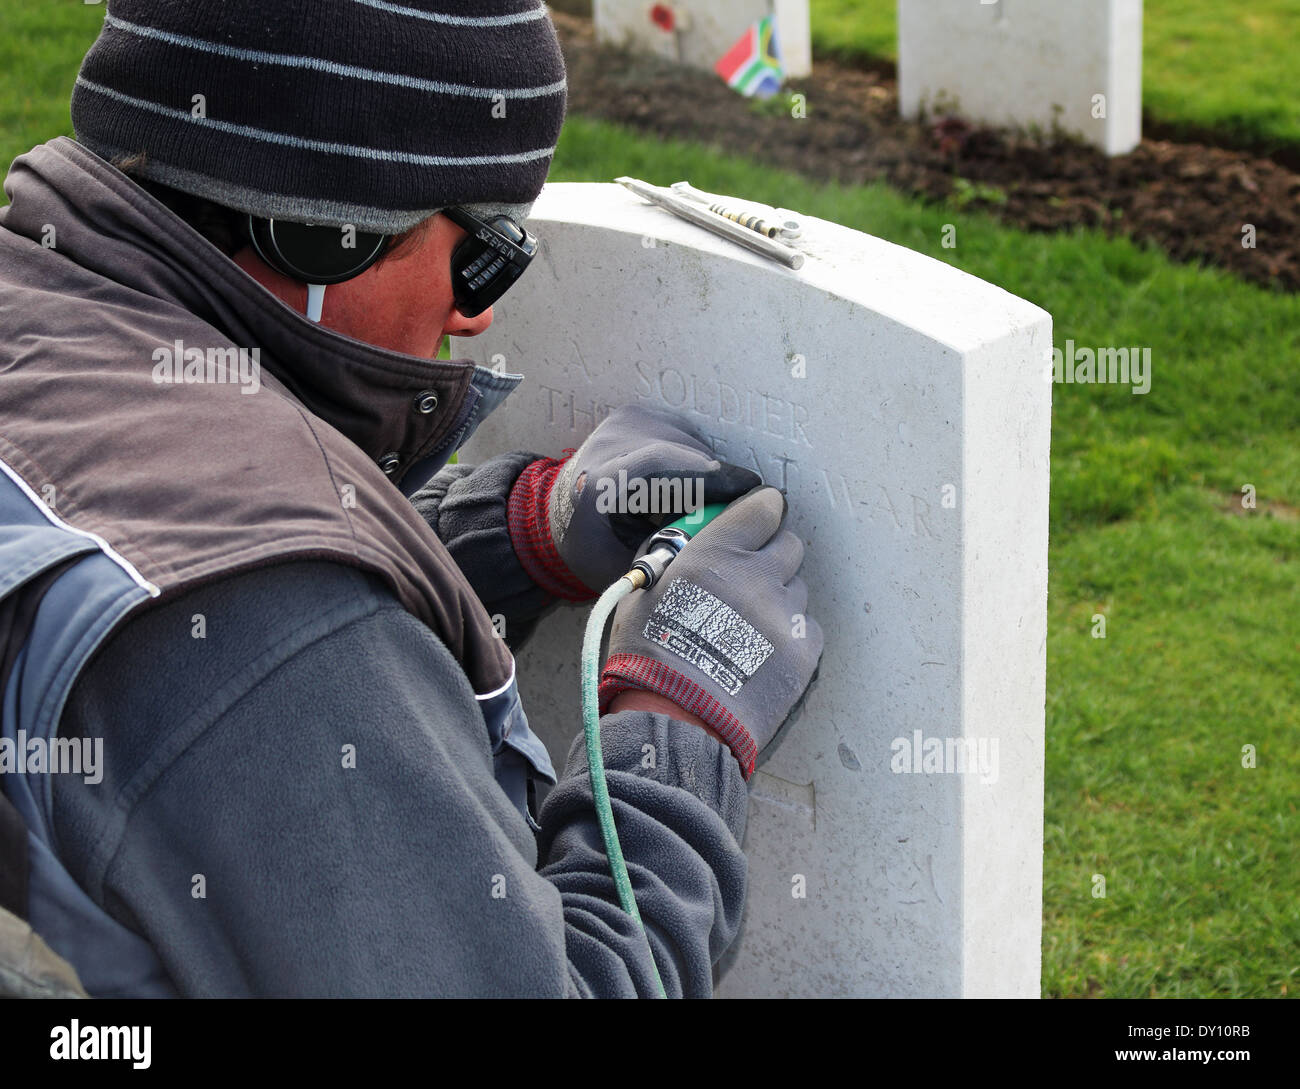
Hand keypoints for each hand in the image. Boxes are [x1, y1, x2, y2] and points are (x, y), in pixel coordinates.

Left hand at [506, 403, 760, 599]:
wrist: (557, 509)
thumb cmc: (591, 546)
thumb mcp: (624, 566)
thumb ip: (667, 557)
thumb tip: (722, 546)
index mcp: (598, 483)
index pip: (662, 468)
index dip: (712, 479)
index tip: (752, 493)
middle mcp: (611, 440)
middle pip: (686, 457)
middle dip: (719, 487)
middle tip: (740, 517)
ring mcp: (626, 420)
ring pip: (693, 447)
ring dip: (707, 477)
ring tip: (696, 508)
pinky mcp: (640, 412)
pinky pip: (687, 438)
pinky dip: (695, 464)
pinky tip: (680, 487)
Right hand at [598, 486, 822, 777]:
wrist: (678, 718)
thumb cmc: (650, 656)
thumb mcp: (643, 595)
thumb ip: (670, 564)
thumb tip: (680, 552)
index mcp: (718, 553)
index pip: (764, 509)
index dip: (764, 511)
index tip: (761, 518)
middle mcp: (759, 576)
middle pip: (791, 545)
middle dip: (774, 554)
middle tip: (753, 575)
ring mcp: (786, 614)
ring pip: (798, 589)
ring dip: (780, 597)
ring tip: (752, 625)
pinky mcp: (804, 651)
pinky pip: (809, 628)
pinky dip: (793, 635)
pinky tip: (765, 652)